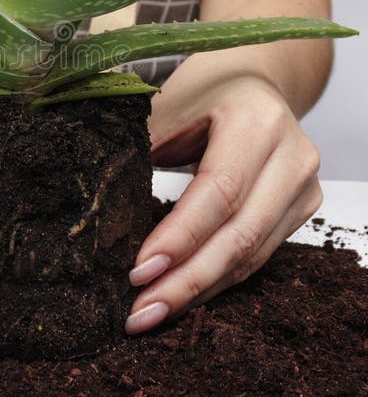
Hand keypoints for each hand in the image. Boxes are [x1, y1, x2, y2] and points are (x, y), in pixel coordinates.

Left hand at [124, 71, 322, 334]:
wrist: (249, 81)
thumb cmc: (200, 91)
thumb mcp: (165, 105)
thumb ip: (137, 149)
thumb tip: (93, 209)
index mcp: (256, 120)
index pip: (218, 192)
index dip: (178, 237)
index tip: (136, 272)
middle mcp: (292, 155)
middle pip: (239, 234)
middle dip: (185, 281)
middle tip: (139, 313)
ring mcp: (303, 186)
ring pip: (250, 255)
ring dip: (198, 291)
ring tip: (150, 315)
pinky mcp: (300, 209)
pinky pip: (256, 256)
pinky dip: (215, 280)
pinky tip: (181, 298)